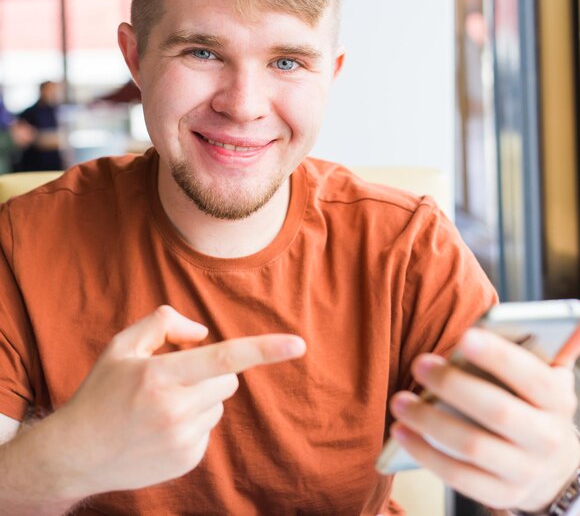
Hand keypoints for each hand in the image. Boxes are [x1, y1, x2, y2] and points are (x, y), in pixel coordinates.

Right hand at [48, 305, 304, 499]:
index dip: (264, 349)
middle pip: (228, 379)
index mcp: (159, 376)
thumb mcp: (123, 344)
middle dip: (211, 372)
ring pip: (219, 403)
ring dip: (201, 397)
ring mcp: (183, 440)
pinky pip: (209, 428)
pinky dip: (194, 421)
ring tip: (161, 406)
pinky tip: (161, 428)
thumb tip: (204, 333)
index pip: (224, 358)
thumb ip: (165, 323)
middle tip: (174, 378)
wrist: (76, 453)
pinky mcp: (188, 460)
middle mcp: (174, 411)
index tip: (299, 344)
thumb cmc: (102, 391)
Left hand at [389, 300, 579, 511]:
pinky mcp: (499, 494)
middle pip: (499, 413)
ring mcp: (522, 471)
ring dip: (431, 422)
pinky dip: (426, 454)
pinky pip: (459, 478)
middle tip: (419, 363)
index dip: (501, 358)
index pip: (534, 378)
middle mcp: (545, 439)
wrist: (552, 469)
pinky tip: (402, 431)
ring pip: (473, 448)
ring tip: (399, 400)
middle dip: (455, 387)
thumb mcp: (556, 374)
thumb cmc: (538, 406)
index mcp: (558, 401)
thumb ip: (566, 341)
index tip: (464, 336)